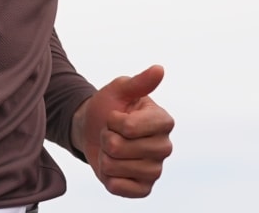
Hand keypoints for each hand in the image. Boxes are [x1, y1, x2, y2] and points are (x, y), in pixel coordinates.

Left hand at [74, 65, 174, 197]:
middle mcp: (165, 146)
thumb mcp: (119, 90)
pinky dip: (108, 178)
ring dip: (105, 157)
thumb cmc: (109, 107)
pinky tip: (115, 168)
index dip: (113, 121)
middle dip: (106, 138)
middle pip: (119, 148)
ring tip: (112, 149)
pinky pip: (118, 188)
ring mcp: (156, 169)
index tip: (115, 116)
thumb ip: (139, 82)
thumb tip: (159, 69)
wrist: (94, 130)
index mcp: (163, 121)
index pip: (130, 127)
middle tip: (112, 133)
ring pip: (115, 167)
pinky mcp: (144, 188)